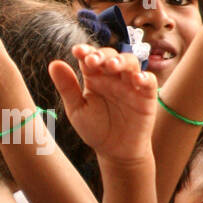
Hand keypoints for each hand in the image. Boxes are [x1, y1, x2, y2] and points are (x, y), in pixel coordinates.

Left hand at [49, 45, 156, 165]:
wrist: (115, 151)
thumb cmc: (95, 129)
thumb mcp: (77, 109)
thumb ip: (67, 87)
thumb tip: (53, 63)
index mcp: (94, 77)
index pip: (90, 58)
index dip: (85, 51)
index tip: (77, 51)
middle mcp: (112, 77)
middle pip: (111, 55)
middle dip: (103, 54)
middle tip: (93, 60)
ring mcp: (130, 84)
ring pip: (130, 62)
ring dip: (122, 61)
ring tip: (113, 66)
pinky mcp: (146, 95)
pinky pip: (149, 81)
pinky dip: (145, 77)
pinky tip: (137, 79)